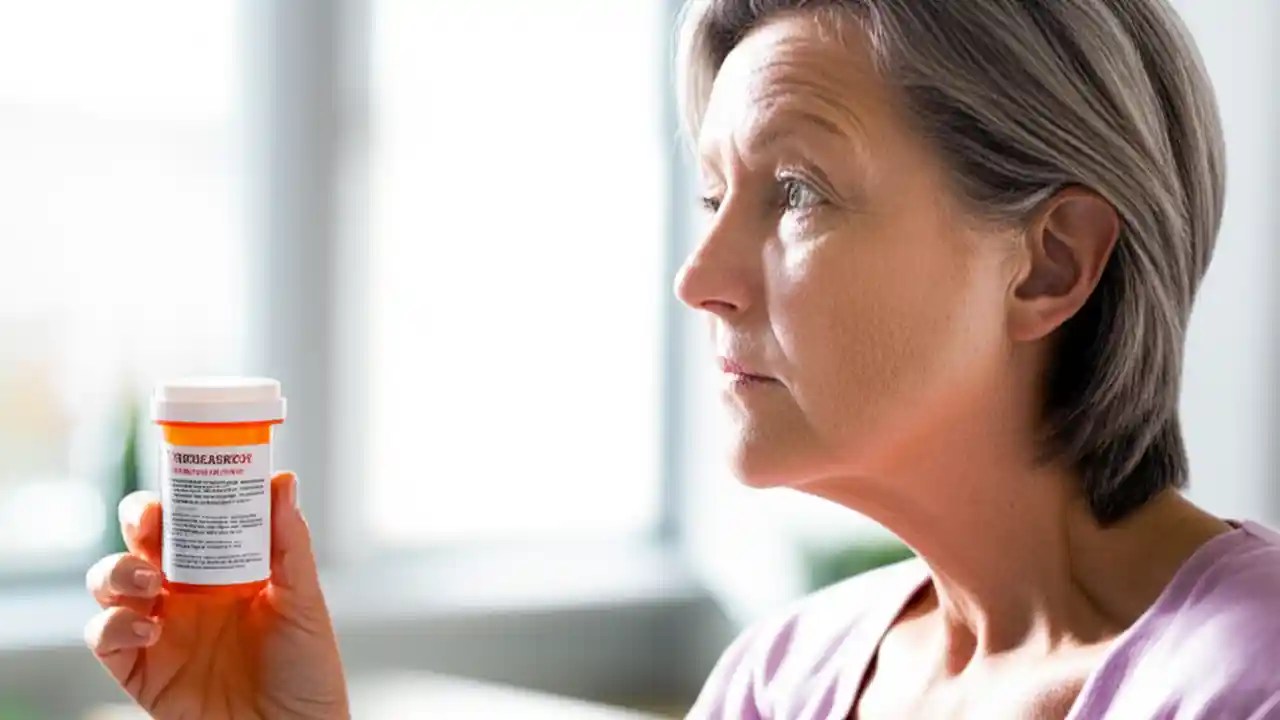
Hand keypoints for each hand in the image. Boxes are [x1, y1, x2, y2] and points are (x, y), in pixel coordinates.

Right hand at [84, 472, 349, 718]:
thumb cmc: (305, 669)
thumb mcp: (305, 600)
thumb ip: (290, 543)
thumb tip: (282, 480)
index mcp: (225, 567)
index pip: (190, 517)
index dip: (177, 493)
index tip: (180, 476)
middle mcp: (186, 592)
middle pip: (142, 539)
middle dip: (137, 519)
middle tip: (150, 521)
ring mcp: (160, 627)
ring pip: (111, 580)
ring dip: (117, 569)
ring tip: (149, 580)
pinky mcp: (140, 669)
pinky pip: (105, 635)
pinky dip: (114, 623)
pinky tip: (150, 627)